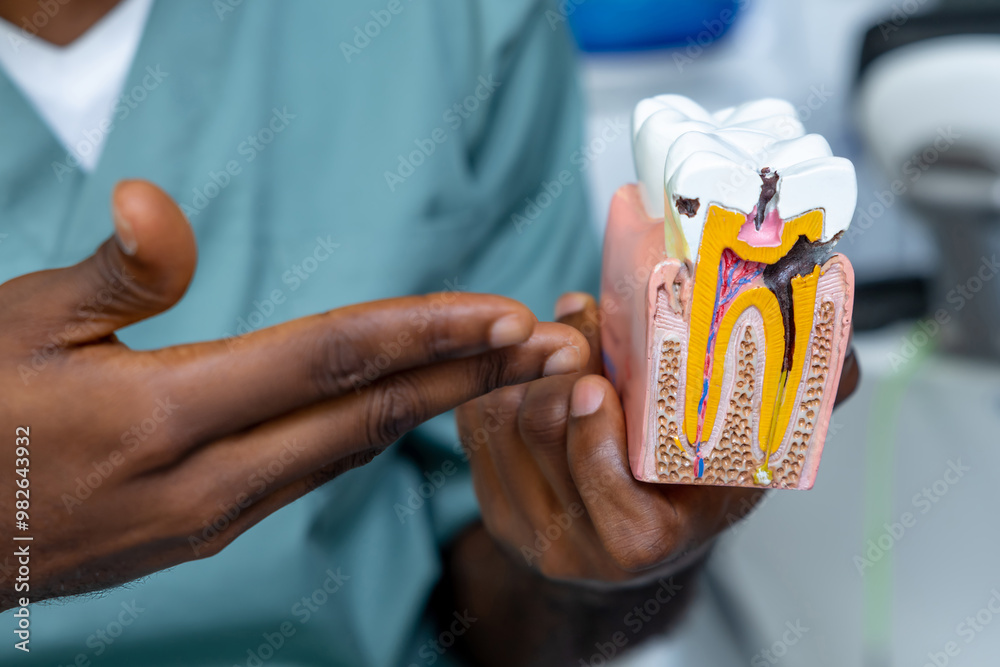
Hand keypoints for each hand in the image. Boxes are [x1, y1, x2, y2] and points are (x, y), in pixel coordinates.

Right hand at [0, 181, 586, 609]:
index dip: (427, 333)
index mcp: (166, 414)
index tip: (506, 315)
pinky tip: (408, 411)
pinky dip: (374, 436)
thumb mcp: (18, 323)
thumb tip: (152, 203)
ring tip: (503, 375)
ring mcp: (212, 520)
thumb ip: (112, 273)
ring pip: (349, 452)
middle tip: (549, 350)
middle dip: (470, 378)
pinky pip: (311, 475)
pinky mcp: (203, 536)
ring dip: (435, 408)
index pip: (331, 360)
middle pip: (368, 415)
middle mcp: (209, 480)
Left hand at [457, 292, 859, 584]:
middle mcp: (579, 544)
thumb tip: (842, 357)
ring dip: (526, 366)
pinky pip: (474, 427)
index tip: (600, 381)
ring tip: (560, 340)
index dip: (597, 431)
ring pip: (500, 421)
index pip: (606, 489)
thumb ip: (793, 411)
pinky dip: (497, 381)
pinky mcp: (492, 501)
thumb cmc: (687, 494)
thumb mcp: (746, 462)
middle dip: (556, 373)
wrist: (628, 539)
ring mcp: (527, 526)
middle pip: (541, 432)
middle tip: (577, 337)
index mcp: (646, 538)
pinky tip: (531, 364)